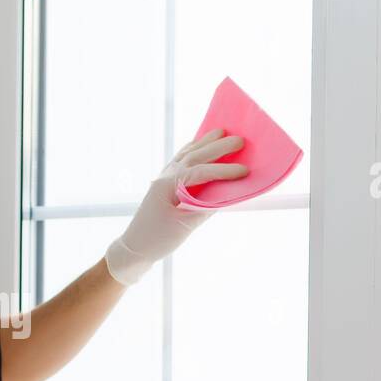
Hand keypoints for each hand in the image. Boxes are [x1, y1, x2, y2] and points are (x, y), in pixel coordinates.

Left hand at [104, 129, 247, 285]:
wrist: (134, 249)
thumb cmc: (157, 240)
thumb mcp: (185, 226)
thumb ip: (206, 208)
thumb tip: (227, 195)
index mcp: (169, 184)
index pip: (201, 172)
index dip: (224, 171)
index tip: (246, 171)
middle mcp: (165, 176)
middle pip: (195, 155)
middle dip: (218, 147)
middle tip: (240, 139)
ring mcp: (163, 178)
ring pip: (186, 154)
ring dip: (204, 142)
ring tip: (221, 131)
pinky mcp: (164, 184)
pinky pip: (180, 160)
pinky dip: (192, 150)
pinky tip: (200, 145)